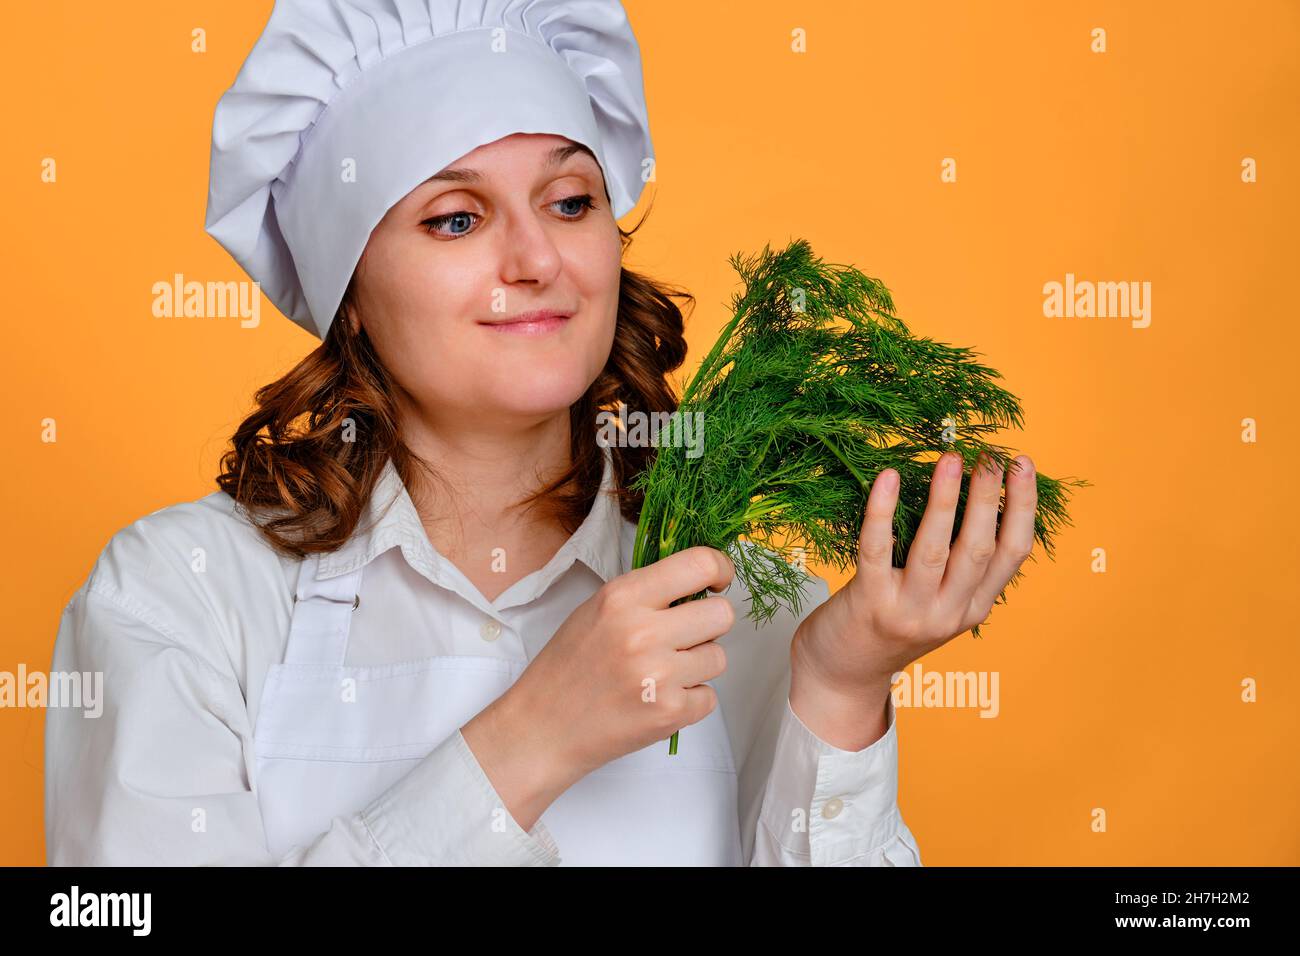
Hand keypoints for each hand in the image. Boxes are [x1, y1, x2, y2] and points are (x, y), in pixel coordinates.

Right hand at [461, 546, 735, 830]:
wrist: (542, 728)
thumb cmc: (568, 667)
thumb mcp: (596, 610)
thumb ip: (646, 594)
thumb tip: (700, 583)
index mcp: (622, 597)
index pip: (700, 564)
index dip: (720, 571)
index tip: (717, 583)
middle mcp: (642, 631)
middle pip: (722, 614)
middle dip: (708, 626)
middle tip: (683, 638)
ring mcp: (658, 674)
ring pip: (719, 657)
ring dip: (697, 666)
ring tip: (661, 674)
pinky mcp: (668, 713)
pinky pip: (709, 697)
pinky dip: (690, 701)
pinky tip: (658, 700)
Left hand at [790, 451, 1036, 741]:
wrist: (843, 673)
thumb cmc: (890, 622)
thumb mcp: (939, 602)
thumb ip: (960, 566)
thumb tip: (977, 494)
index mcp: (973, 609)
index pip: (1013, 555)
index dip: (1022, 507)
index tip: (1023, 465)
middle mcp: (948, 614)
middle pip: (979, 549)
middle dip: (988, 497)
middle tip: (989, 454)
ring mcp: (909, 612)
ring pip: (935, 550)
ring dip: (946, 500)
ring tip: (951, 458)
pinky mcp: (869, 603)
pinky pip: (878, 550)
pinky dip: (883, 511)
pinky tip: (888, 478)